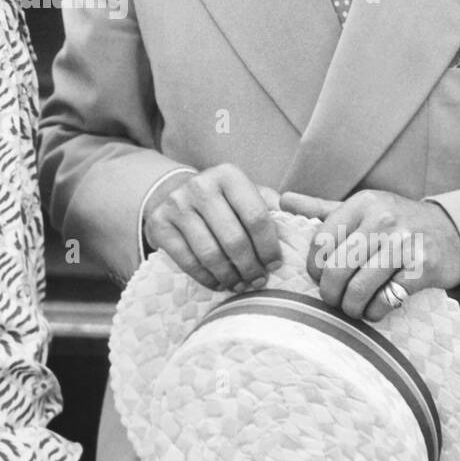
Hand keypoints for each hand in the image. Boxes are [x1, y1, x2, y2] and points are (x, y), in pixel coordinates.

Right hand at [144, 164, 282, 290]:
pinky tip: (219, 283)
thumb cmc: (223, 202)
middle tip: (258, 281)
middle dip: (250, 267)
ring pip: (210, 253)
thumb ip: (272, 207)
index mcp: (228, 175)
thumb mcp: (247, 194)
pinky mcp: (159, 223)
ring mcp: (176, 204)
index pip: (256, 217)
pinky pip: (187, 261)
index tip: (275, 265)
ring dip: (230, 276)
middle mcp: (200, 185)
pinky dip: (207, 278)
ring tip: (240, 285)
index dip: (269, 247)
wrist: (176, 195)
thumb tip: (300, 223)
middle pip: (234, 238)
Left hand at [278, 190, 459, 321]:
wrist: (451, 234)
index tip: (318, 276)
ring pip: (358, 288)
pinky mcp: (423, 269)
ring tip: (351, 307)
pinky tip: (374, 308)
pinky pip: (386, 300)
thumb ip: (321, 208)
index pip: (320, 242)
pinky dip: (374, 311)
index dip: (313, 267)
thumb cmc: (394, 224)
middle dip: (329, 292)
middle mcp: (383, 220)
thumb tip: (282, 199)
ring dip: (350, 306)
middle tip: (333, 299)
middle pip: (336, 269)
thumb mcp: (361, 209)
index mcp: (362, 203)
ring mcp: (405, 244)